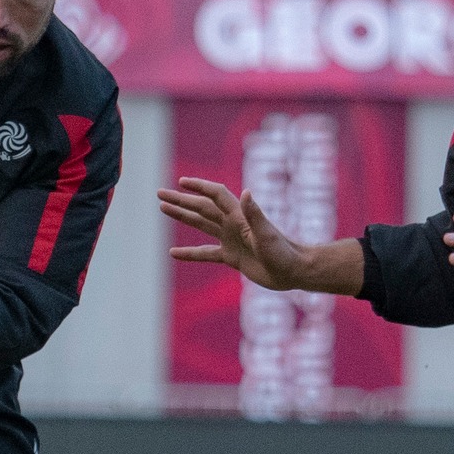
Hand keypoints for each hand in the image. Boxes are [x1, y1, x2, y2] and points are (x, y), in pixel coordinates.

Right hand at [157, 177, 310, 291]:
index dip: (199, 187)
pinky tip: (173, 252)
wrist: (293, 271)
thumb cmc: (283, 252)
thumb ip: (255, 214)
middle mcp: (232, 224)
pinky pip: (205, 253)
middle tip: (160, 194)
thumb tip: (247, 193)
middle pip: (202, 208)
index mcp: (239, 216)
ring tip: (163, 208)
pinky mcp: (231, 257)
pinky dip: (189, 253)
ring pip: (201, 225)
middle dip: (181, 200)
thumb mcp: (267, 235)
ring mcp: (231, 240)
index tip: (181, 183)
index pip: (215, 195)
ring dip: (183, 216)